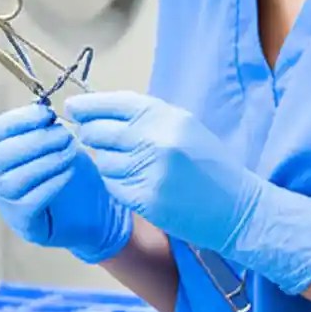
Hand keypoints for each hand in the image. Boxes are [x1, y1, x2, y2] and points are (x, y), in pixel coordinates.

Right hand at [0, 103, 132, 263]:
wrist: (99, 211)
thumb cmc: (75, 172)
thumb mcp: (60, 143)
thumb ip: (47, 128)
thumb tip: (43, 110)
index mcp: (2, 151)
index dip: (21, 119)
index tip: (48, 114)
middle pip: (2, 155)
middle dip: (35, 141)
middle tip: (65, 136)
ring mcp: (7, 203)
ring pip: (13, 180)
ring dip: (44, 163)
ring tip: (71, 153)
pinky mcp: (24, 224)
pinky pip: (29, 203)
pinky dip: (50, 185)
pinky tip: (68, 174)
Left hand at [67, 91, 310, 294]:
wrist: (238, 208)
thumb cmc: (210, 167)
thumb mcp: (185, 128)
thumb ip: (147, 118)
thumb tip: (102, 111)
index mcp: (168, 116)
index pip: (116, 103)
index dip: (89, 105)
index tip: (72, 106)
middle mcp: (157, 139)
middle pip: (101, 131)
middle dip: (89, 133)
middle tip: (87, 135)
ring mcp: (150, 170)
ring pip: (103, 161)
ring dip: (105, 162)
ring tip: (125, 164)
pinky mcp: (146, 198)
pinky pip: (112, 185)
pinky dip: (115, 183)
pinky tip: (132, 183)